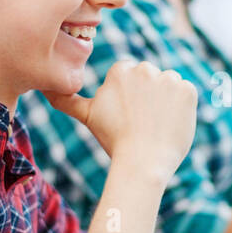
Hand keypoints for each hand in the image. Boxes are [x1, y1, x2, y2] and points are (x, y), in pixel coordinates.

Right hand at [49, 59, 196, 181]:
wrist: (142, 164)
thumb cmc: (114, 140)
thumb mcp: (87, 116)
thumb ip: (66, 99)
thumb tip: (43, 88)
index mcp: (121, 69)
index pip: (132, 76)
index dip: (132, 99)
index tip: (129, 115)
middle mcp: (145, 68)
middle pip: (152, 79)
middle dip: (149, 97)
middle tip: (142, 122)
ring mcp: (168, 78)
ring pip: (170, 85)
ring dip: (167, 101)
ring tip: (157, 124)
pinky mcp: (188, 90)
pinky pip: (187, 94)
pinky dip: (183, 108)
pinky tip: (171, 123)